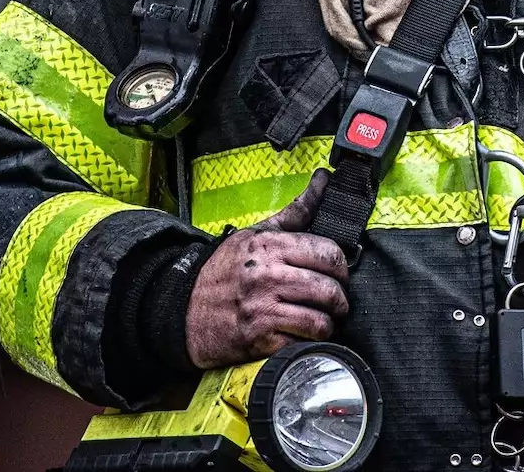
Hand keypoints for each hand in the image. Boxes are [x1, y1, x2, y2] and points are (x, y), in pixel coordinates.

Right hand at [185, 169, 349, 368]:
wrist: (182, 309)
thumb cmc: (223, 271)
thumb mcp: (254, 234)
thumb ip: (295, 211)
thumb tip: (324, 179)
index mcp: (268, 246)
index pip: (327, 253)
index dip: (341, 267)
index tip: (337, 274)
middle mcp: (267, 276)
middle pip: (329, 289)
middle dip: (340, 299)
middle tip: (335, 302)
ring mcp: (262, 309)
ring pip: (321, 321)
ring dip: (328, 324)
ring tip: (322, 320)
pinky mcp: (259, 339)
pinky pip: (302, 343)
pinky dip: (309, 343)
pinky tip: (302, 335)